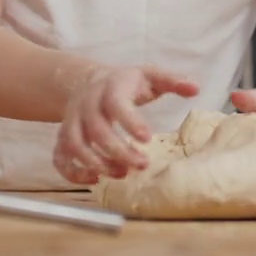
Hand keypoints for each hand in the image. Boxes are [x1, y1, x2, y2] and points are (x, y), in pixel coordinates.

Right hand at [53, 66, 198, 185]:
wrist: (87, 81)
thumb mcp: (149, 76)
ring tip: (122, 174)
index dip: (130, 122)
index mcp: (110, 87)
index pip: (115, 104)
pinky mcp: (62, 137)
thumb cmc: (125, 83)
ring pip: (75, 145)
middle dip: (118, 151)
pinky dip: (72, 172)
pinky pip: (59, 157)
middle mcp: (86, 104)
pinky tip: (94, 180)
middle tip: (142, 165)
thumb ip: (172, 81)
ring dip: (97, 164)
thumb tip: (196, 87)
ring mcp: (71, 121)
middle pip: (96, 130)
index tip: (147, 139)